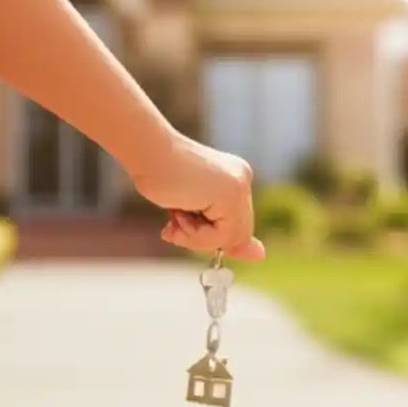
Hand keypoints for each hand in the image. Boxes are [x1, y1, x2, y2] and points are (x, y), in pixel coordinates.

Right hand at [129, 133, 265, 261]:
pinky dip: (195, 236)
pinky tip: (176, 216)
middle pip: (236, 234)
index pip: (236, 224)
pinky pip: (221, 236)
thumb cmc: (159, 174)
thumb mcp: (190, 209)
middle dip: (202, 238)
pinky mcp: (230, 194)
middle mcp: (242, 179)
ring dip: (195, 238)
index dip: (210, 235)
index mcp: (234, 178)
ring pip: (230, 238)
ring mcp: (239, 185)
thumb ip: (219, 230)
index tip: (181, 231)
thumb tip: (260, 256)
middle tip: (172, 226)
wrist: (146, 150)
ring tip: (172, 220)